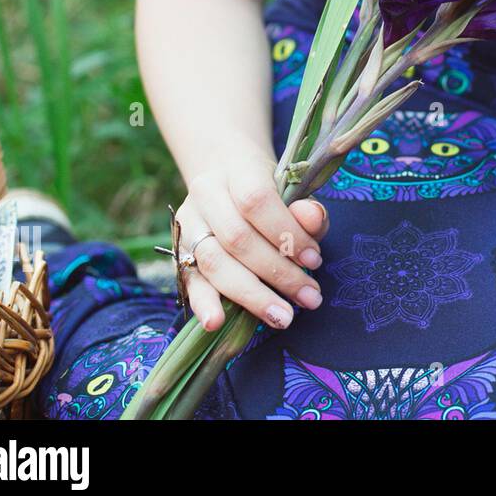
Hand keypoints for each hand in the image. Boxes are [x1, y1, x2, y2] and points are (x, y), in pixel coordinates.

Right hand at [174, 146, 329, 330]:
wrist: (227, 176)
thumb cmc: (268, 191)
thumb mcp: (293, 192)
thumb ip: (306, 209)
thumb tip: (312, 220)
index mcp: (234, 172)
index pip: (256, 201)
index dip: (287, 233)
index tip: (315, 259)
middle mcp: (205, 196)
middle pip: (237, 238)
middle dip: (277, 273)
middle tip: (309, 297)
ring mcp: (188, 225)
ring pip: (214, 262)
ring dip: (251, 295)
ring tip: (283, 316)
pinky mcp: (179, 252)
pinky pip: (190, 281)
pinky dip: (203, 303)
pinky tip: (216, 323)